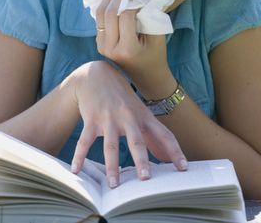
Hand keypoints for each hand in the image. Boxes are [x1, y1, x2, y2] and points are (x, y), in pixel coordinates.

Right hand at [68, 61, 187, 187]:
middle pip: (137, 141)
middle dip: (141, 160)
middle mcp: (128, 117)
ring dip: (112, 166)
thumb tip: (167, 158)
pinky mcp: (91, 119)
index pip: (164, 135)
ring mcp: (109, 118)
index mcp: (144, 117)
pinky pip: (85, 141)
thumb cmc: (122, 99)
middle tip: (146, 178)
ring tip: (114, 185)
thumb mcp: (140, 114)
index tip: (184, 168)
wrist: (96, 75)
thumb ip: (153, 136)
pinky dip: (79, 156)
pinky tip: (77, 170)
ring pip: (111, 145)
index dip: (175, 151)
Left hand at [95, 0, 172, 96]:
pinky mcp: (99, 42)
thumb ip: (151, 7)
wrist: (146, 76)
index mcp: (127, 49)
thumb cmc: (156, 55)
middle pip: (109, 12)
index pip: (125, 15)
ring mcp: (101, 46)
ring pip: (100, 14)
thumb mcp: (158, 33)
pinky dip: (106, 4)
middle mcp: (110, 48)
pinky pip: (99, 19)